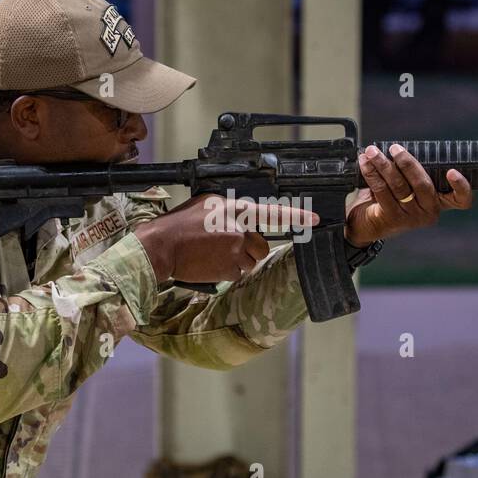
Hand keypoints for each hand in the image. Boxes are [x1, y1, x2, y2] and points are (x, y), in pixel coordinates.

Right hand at [135, 194, 318, 283]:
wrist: (162, 248)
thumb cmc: (179, 225)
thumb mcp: (206, 204)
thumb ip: (230, 208)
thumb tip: (243, 215)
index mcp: (233, 209)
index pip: (271, 212)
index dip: (296, 216)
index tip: (314, 220)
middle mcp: (238, 230)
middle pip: (261, 244)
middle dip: (250, 247)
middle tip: (227, 244)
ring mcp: (235, 251)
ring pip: (251, 260)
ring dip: (238, 259)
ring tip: (214, 253)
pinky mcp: (229, 270)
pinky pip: (239, 273)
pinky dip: (229, 271)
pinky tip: (211, 263)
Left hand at [344, 144, 474, 245]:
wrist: (364, 225)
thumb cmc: (387, 200)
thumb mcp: (405, 187)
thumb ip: (410, 173)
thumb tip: (401, 148)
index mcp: (438, 202)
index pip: (461, 200)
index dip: (461, 186)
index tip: (452, 171)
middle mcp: (428, 212)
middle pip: (423, 184)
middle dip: (407, 162)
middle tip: (394, 148)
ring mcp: (410, 218)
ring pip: (399, 185)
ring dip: (384, 164)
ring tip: (373, 151)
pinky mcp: (391, 218)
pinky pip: (382, 190)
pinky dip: (372, 173)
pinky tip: (365, 162)